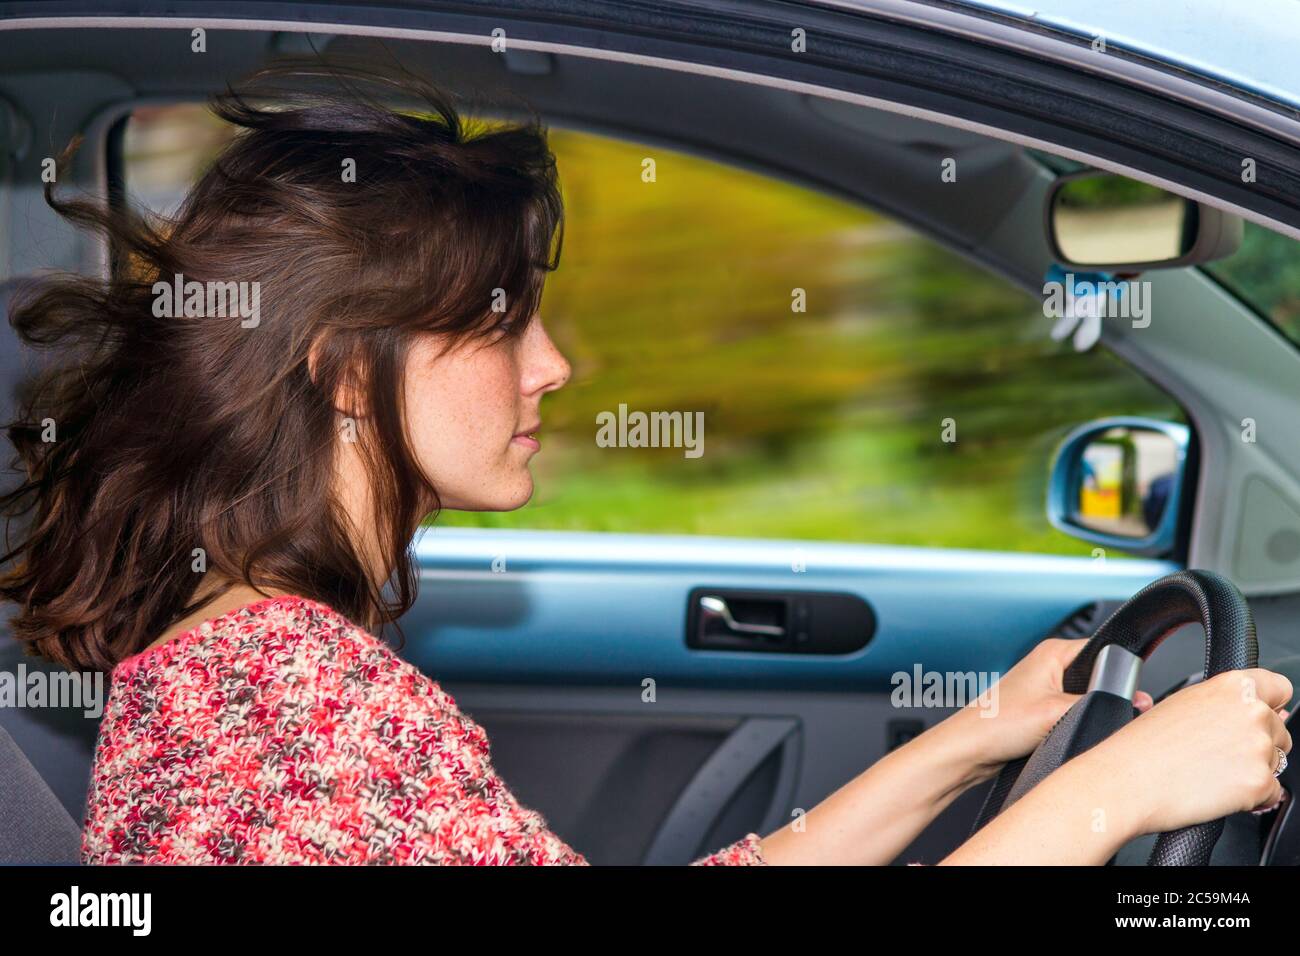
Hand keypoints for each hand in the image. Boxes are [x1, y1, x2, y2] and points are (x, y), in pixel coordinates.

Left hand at [945, 637, 1153, 780]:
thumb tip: (1130, 700)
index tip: (1132, 695)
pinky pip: (1072, 714)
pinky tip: (1070, 735)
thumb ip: (1098, 703)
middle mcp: (1049, 665)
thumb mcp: (1057, 712)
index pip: (1106, 652)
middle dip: (1107, 697)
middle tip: (1108, 714)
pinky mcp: (1041, 709)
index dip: (1122, 674)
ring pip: (1086, 699)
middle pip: (1100, 678)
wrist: (969, 750)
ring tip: (1078, 725)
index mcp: (1054, 651)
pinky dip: (1076, 724)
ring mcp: (1045, 688)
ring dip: (1089, 714)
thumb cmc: (995, 724)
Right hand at [1079, 667, 1292, 835]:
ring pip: (1276, 763)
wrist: (1126, 780)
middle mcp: (1252, 712)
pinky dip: (1252, 798)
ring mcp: (1259, 747)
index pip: (1280, 688)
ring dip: (1252, 772)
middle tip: (1216, 755)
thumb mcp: (1183, 704)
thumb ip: (1227, 703)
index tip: (1258, 718)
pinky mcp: (1260, 782)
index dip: (1270, 705)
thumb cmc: (1144, 745)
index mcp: (1231, 686)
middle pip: (1279, 731)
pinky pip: (1272, 794)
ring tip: (1211, 775)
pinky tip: (1219, 793)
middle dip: (1257, 745)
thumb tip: (1273, 713)